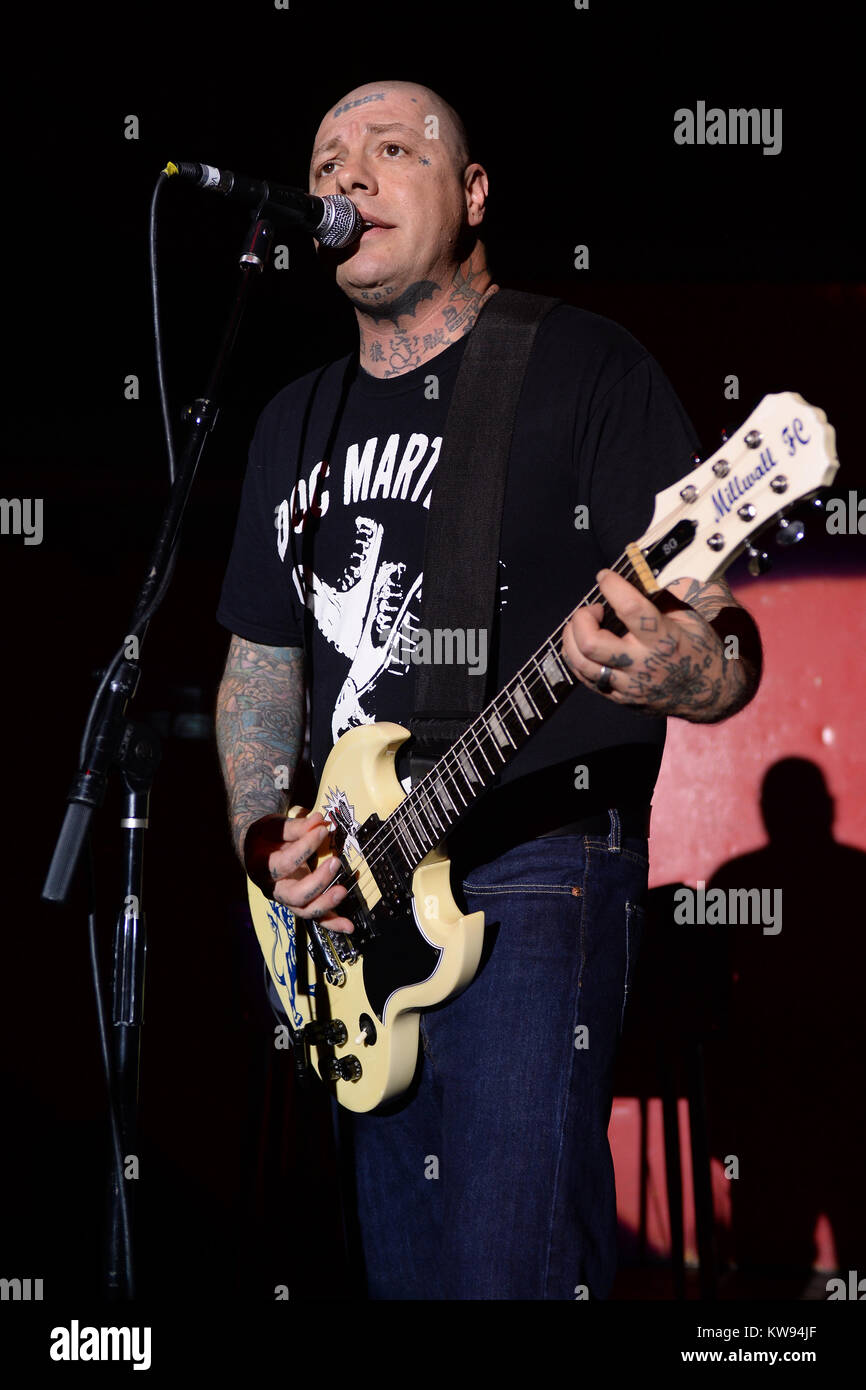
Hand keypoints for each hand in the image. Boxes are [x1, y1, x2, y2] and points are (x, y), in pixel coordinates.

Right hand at [243, 810, 353, 932]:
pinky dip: (333, 923)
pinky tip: (348, 926)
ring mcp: (287, 899)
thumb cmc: (267, 836)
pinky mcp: (300, 904)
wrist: (257, 850)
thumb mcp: (275, 827)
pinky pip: (316, 918)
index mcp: (262, 867)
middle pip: (295, 896)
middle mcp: (273, 889)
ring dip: (327, 903)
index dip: (305, 847)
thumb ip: (297, 826)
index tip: (322, 830)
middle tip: (335, 862)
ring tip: (343, 890)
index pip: (285, 863)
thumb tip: (320, 821)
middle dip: (318, 882)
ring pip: (306, 911)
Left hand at [562, 569, 731, 719]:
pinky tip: (585, 643)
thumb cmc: (700, 649)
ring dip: (573, 637)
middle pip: (591, 643)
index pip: (631, 610)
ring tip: (584, 625)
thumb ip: (663, 598)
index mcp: (665, 641)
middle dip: (582, 619)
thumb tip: (637, 572)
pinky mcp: (620, 698)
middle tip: (593, 609)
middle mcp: (643, 665)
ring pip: (581, 663)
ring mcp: (629, 686)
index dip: (612, 587)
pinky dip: (577, 656)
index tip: (604, 576)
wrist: (711, 694)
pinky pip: (585, 678)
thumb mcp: (690, 619)